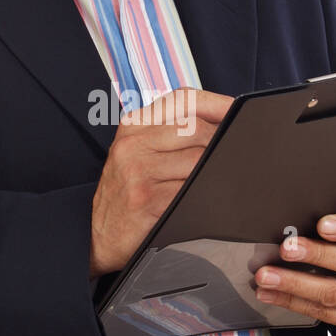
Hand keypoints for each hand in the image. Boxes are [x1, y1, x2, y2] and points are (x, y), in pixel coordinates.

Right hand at [89, 88, 233, 277]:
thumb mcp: (139, 153)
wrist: (98, 236)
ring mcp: (138, 170)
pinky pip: (192, 190)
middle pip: (196, 128)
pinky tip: (206, 198)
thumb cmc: (127, 193)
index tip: (237, 112)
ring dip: (216, 171)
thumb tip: (222, 123)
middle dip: (221, 142)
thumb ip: (172, 133)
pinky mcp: (147, 199)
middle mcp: (133, 143)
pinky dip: (206, 194)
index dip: (217, 103)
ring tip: (219, 180)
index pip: (183, 99)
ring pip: (199, 159)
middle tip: (233, 156)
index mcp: (134, 125)